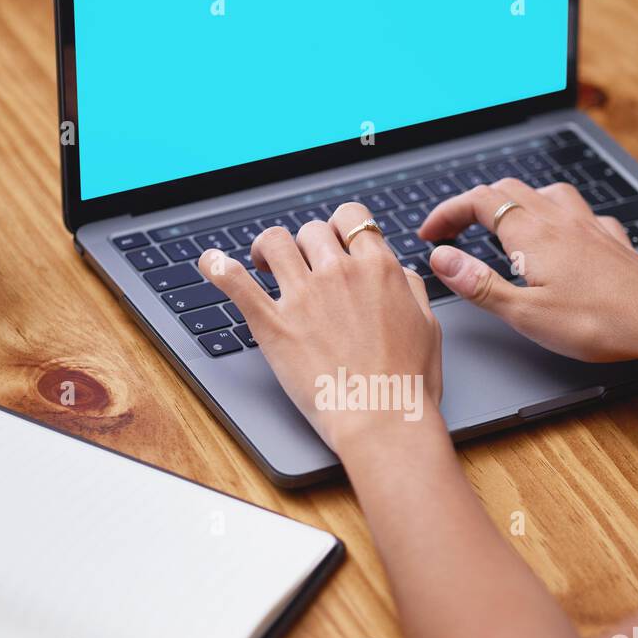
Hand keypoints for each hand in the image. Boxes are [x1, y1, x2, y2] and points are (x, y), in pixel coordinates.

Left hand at [197, 203, 442, 452]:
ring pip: (275, 242)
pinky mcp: (273, 325)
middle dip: (306, 244)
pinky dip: (218, 267)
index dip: (339, 226)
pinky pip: (236, 283)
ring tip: (265, 264)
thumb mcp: (427, 326)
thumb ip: (410, 288)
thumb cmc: (409, 383)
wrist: (383, 419)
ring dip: (268, 248)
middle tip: (301, 266)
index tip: (333, 242)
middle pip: (312, 230)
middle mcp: (339, 273)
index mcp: (378, 269)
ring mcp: (303, 297)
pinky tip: (210, 263)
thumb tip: (397, 271)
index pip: (351, 218)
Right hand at [418, 177, 637, 362]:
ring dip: (517, 200)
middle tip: (455, 230)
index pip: (478, 202)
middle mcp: (560, 218)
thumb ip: (480, 284)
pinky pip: (580, 213)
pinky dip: (558, 216)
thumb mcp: (525, 313)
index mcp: (532, 233)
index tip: (430, 233)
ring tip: (504, 224)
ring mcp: (589, 224)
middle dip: (475, 205)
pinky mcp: (612, 239)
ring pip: (546, 191)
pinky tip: (564, 236)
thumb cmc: (598, 322)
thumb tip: (441, 259)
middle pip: (508, 189)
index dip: (447, 212)